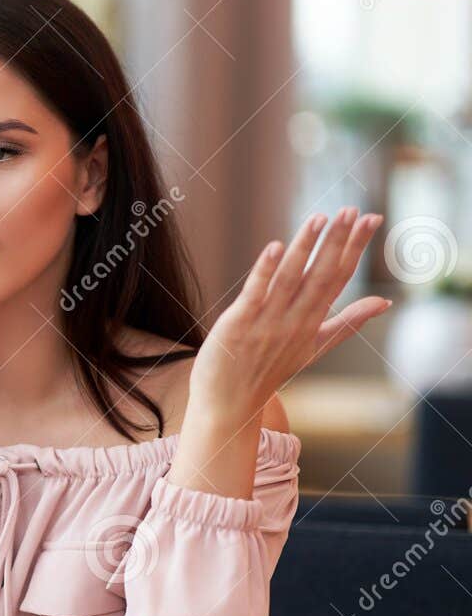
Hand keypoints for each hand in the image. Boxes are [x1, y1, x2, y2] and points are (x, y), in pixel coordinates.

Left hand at [190, 207, 391, 428]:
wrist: (228, 405)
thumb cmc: (268, 371)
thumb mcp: (314, 347)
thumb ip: (348, 323)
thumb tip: (385, 302)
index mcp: (313, 322)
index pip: (339, 278)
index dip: (354, 248)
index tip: (370, 219)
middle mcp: (294, 321)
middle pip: (320, 276)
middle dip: (337, 242)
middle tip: (353, 210)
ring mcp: (267, 323)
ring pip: (290, 280)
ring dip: (305, 249)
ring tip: (319, 219)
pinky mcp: (238, 326)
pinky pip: (255, 294)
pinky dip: (265, 272)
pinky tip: (276, 248)